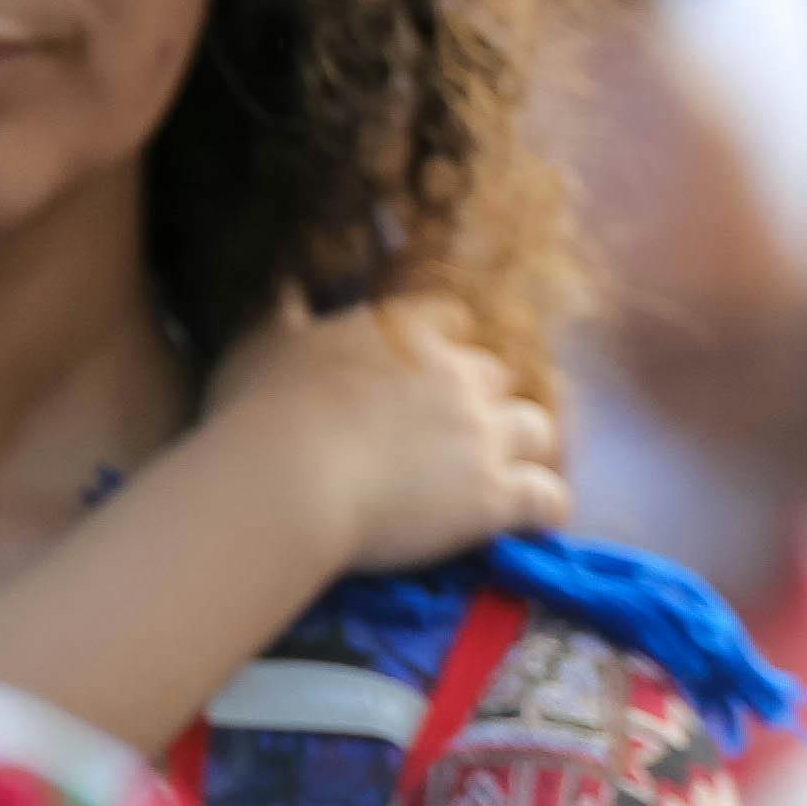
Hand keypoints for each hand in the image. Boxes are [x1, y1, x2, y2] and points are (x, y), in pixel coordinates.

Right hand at [205, 296, 567, 576]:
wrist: (287, 482)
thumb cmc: (259, 414)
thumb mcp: (260, 348)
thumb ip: (281, 316)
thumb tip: (286, 287)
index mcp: (404, 333)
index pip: (451, 319)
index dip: (445, 345)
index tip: (430, 368)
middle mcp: (456, 376)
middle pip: (496, 375)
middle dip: (482, 398)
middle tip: (457, 430)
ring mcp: (482, 435)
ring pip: (535, 428)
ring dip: (522, 445)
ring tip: (505, 470)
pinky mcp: (495, 495)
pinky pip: (547, 497)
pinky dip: (546, 507)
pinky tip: (538, 519)